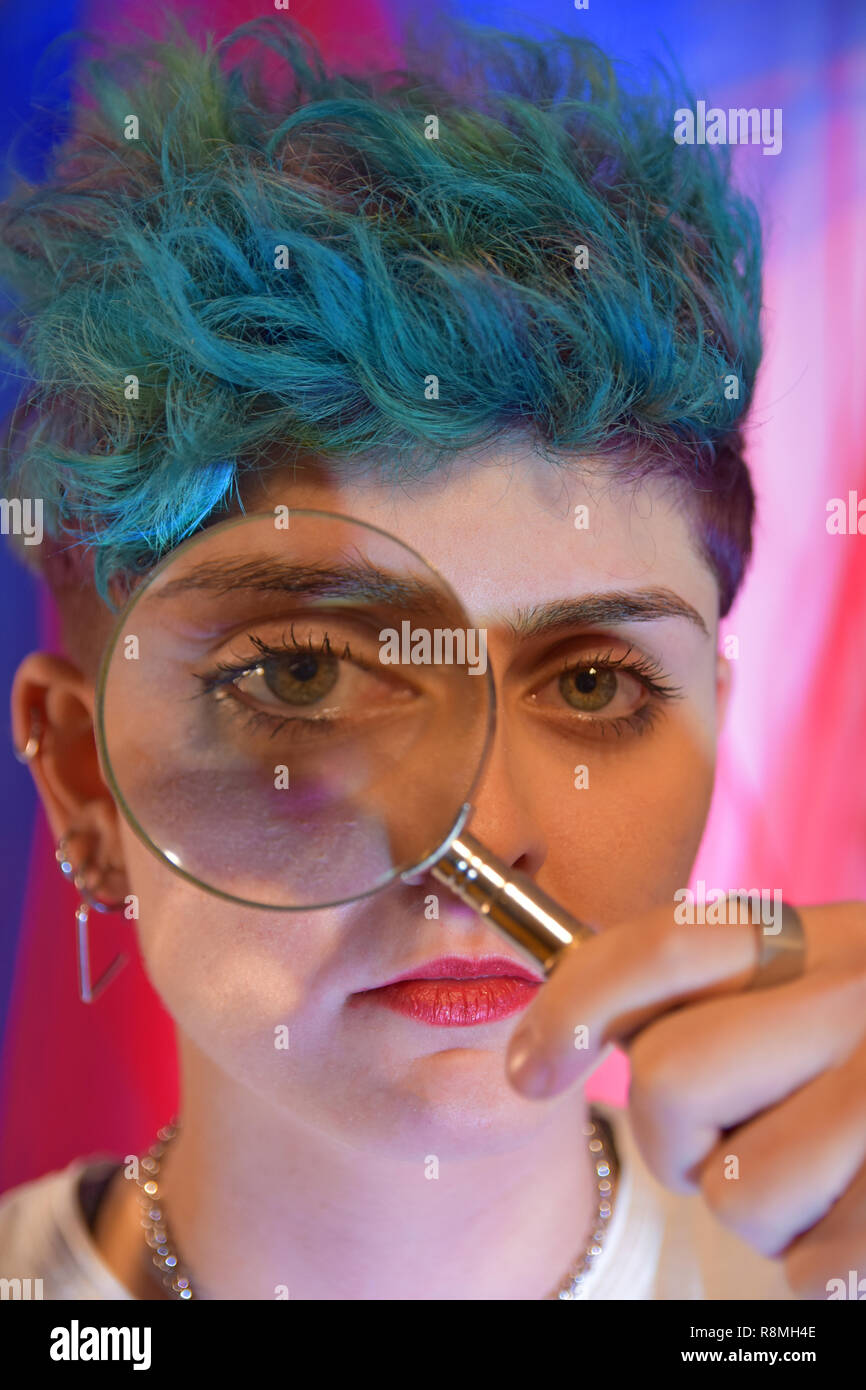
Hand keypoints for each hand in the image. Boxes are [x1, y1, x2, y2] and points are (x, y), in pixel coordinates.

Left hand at [505, 900, 865, 1298]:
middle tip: (737, 1135)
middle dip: (678, 1135)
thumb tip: (559, 1031)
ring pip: (734, 1187)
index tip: (532, 1068)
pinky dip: (824, 1260)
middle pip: (671, 1078)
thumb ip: (709, 988)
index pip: (663, 945)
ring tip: (832, 1170)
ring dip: (763, 1204)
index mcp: (825, 938)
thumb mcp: (817, 985)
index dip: (574, 1008)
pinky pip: (806, 1265)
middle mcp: (865, 995)